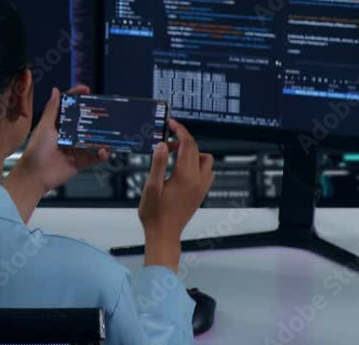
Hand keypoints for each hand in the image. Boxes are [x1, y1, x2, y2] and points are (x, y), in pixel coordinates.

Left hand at [5, 85, 108, 222]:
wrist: (36, 175)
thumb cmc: (36, 150)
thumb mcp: (44, 126)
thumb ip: (52, 109)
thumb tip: (56, 90)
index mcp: (58, 124)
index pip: (70, 107)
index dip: (78, 97)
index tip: (87, 89)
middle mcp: (68, 135)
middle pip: (84, 121)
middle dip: (95, 115)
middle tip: (106, 109)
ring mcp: (75, 148)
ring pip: (93, 139)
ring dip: (102, 135)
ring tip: (111, 129)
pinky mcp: (81, 161)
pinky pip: (95, 156)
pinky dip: (102, 154)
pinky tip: (105, 151)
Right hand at [138, 118, 213, 271]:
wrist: (164, 234)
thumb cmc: (155, 213)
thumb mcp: (151, 186)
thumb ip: (158, 163)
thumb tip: (163, 145)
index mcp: (185, 176)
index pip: (188, 144)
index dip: (180, 130)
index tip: (171, 124)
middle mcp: (198, 180)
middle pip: (196, 149)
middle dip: (182, 141)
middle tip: (166, 143)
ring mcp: (202, 187)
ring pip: (205, 160)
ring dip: (192, 152)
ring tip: (174, 156)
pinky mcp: (201, 193)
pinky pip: (206, 172)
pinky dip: (197, 164)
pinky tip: (182, 169)